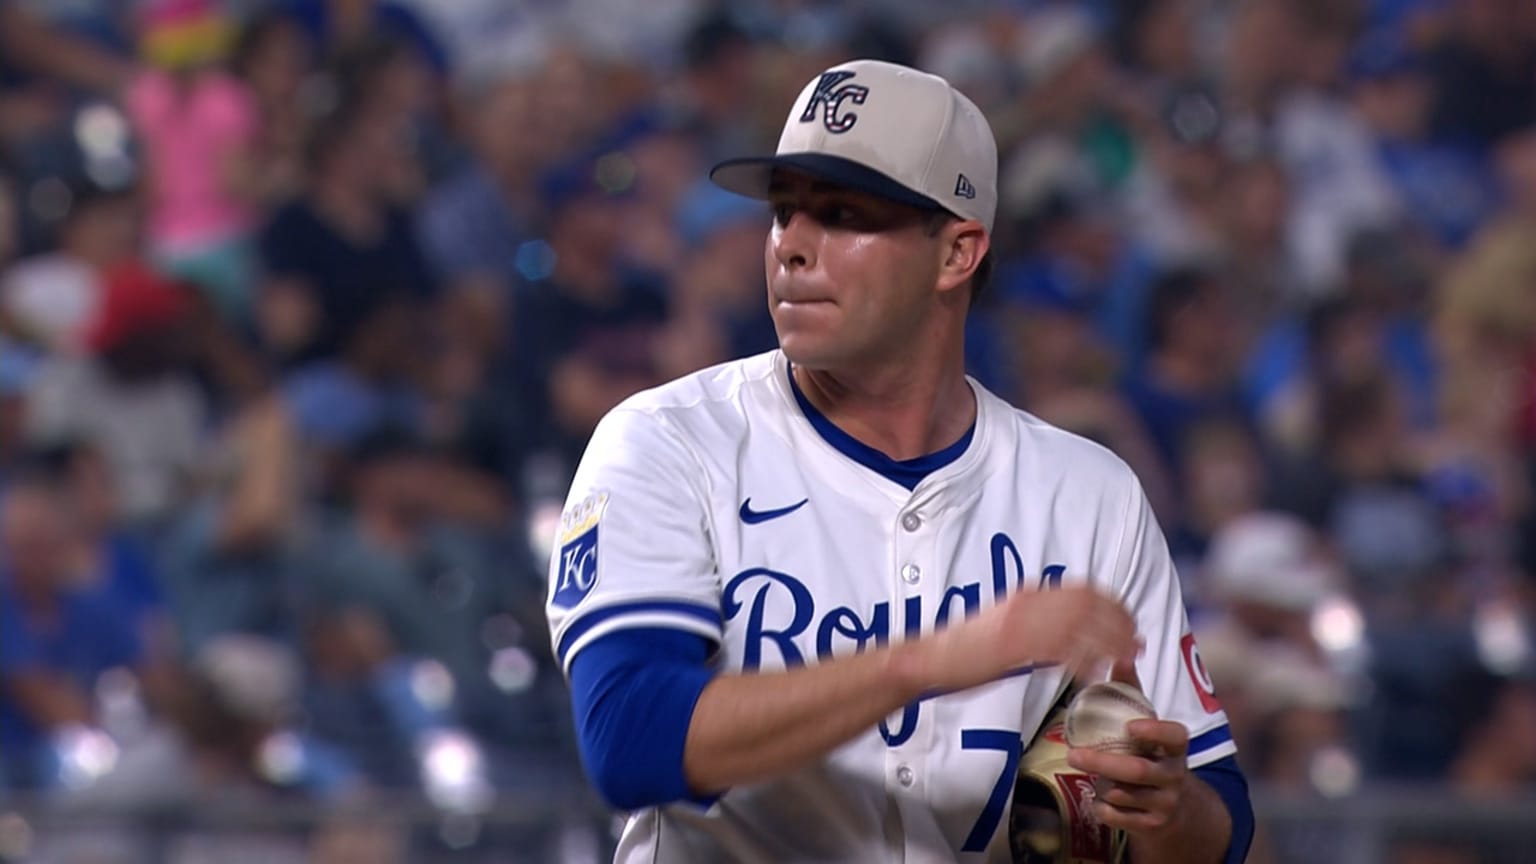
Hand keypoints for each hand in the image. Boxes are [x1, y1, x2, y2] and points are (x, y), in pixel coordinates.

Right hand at [912, 585, 1138, 694]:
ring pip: (1080, 626)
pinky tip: (1097, 673)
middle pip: (1088, 604)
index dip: (1111, 604)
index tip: (1129, 619)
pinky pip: (1061, 652)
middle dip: (1119, 622)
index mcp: (1026, 595)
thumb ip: (1032, 622)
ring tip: (1128, 657)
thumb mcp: (1003, 624)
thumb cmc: (966, 650)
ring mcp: (1021, 623)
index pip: (1080, 590)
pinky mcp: (1014, 647)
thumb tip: (1062, 630)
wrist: (931, 659)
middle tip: (1138, 641)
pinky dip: (1084, 662)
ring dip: (1110, 641)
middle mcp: (1027, 603)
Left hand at [1067, 658, 1191, 835]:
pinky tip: (1095, 799)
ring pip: (1126, 795)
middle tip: (1073, 754)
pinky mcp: (1152, 825)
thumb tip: (1119, 653)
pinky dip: (1103, 808)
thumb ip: (1131, 690)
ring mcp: (1164, 802)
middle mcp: (1174, 775)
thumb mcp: (1147, 724)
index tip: (1132, 726)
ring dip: (1101, 784)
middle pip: (1139, 771)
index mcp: (1176, 747)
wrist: (1174, 806)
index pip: (1175, 736)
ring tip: (1084, 771)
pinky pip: (1119, 818)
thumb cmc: (1151, 753)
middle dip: (1104, 763)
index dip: (1156, 731)